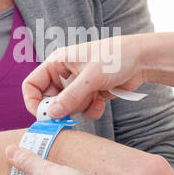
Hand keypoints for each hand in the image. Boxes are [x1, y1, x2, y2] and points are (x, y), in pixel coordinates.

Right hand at [22, 32, 145, 119]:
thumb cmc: (115, 58)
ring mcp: (77, 85)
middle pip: (49, 100)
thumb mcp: (91, 78)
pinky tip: (101, 101)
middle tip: (70, 115)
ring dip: (80, 108)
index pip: (32, 84)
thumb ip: (70, 97)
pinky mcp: (90, 94)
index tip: (43, 116)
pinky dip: (91, 110)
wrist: (141, 60)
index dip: (33, 101)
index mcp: (57, 63)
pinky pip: (82, 110)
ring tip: (94, 98)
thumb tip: (51, 114)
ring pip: (66, 107)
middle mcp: (64, 74)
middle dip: (61, 109)